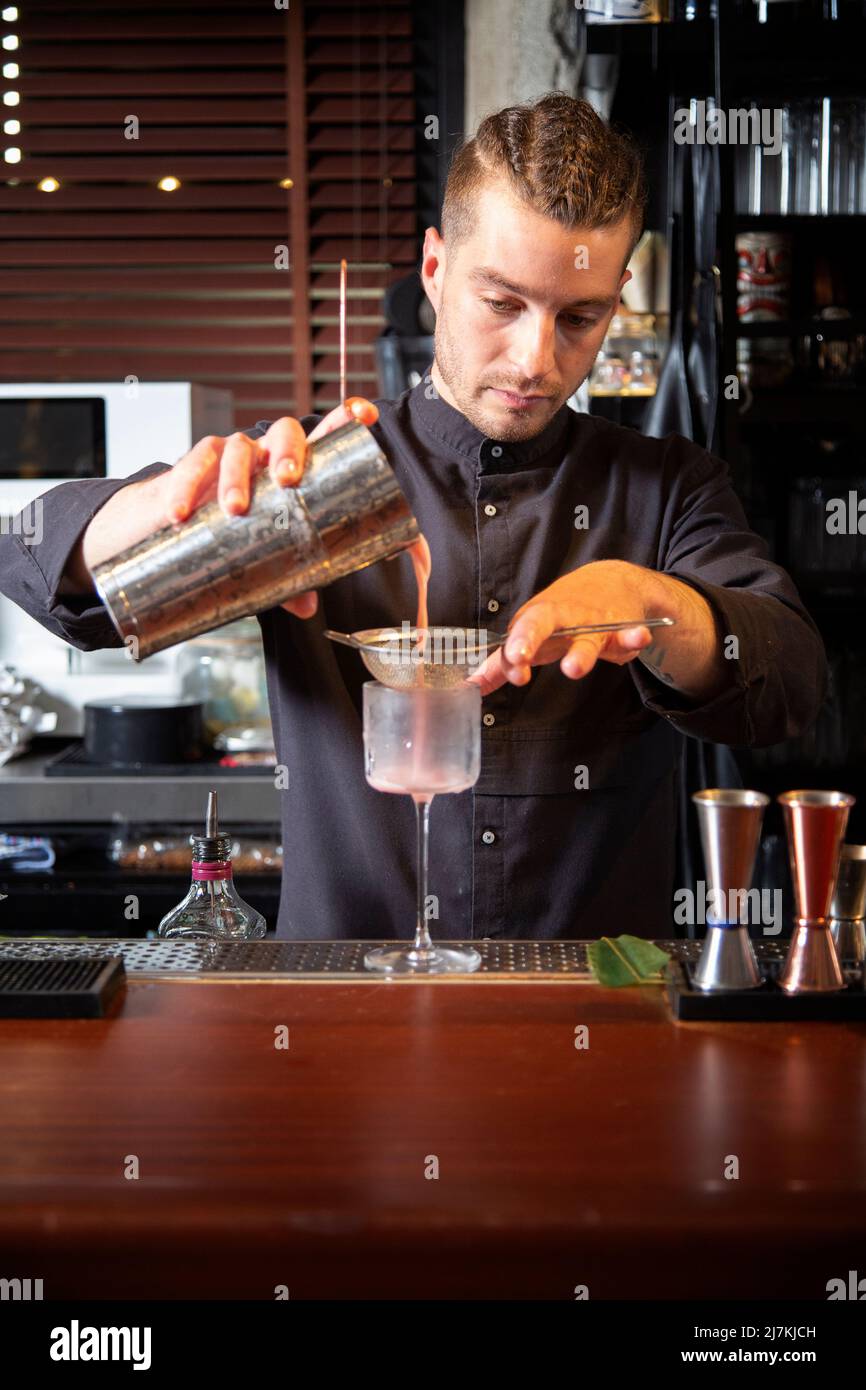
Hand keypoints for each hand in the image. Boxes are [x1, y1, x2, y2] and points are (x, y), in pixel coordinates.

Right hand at [163, 397, 378, 617]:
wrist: (179, 521)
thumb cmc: (236, 531)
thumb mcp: (266, 555)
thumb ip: (288, 579)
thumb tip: (307, 607)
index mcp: (295, 469)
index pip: (324, 438)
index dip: (345, 420)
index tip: (365, 413)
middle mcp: (268, 454)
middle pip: (285, 433)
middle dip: (289, 452)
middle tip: (288, 480)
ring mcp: (233, 453)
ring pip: (238, 449)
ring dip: (237, 477)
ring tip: (235, 508)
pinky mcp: (197, 461)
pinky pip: (195, 465)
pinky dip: (187, 488)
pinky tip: (182, 513)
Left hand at [467, 560, 653, 695]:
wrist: (611, 581)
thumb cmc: (563, 615)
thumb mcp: (530, 635)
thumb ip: (502, 664)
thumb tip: (471, 686)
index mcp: (533, 619)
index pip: (515, 638)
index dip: (511, 655)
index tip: (512, 672)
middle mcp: (560, 618)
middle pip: (540, 624)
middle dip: (527, 638)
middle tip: (518, 657)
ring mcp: (592, 622)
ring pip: (586, 638)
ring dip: (580, 653)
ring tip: (574, 668)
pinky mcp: (621, 628)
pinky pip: (628, 632)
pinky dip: (634, 635)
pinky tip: (639, 636)